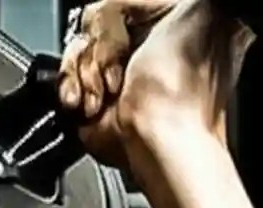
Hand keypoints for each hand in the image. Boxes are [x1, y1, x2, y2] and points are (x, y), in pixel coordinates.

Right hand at [58, 0, 254, 167]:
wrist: (151, 139)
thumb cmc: (181, 89)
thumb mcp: (199, 11)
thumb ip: (176, 2)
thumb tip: (166, 4)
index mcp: (172, 21)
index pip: (125, 2)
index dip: (119, 19)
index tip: (132, 36)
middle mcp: (142, 43)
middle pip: (96, 19)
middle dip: (102, 46)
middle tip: (121, 72)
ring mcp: (113, 70)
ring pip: (77, 44)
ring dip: (86, 71)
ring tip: (105, 94)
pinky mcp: (87, 93)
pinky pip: (63, 71)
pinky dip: (70, 87)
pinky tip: (87, 102)